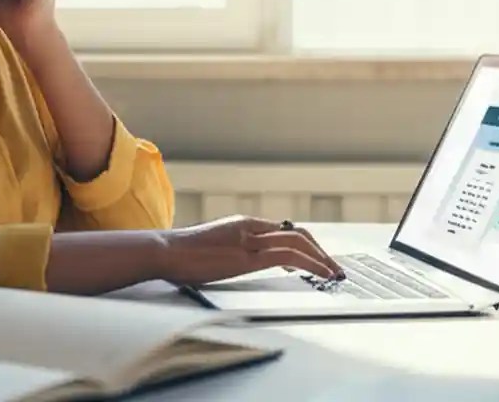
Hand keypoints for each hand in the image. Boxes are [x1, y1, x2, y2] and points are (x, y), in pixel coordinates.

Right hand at [159, 216, 344, 286]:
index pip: (285, 231)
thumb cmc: (181, 255)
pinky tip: (321, 274)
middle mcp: (252, 227)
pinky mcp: (248, 255)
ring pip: (299, 241)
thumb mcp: (213, 250)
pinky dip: (312, 264)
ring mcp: (251, 239)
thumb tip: (240, 262)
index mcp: (244, 224)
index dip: (307, 244)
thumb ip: (231, 251)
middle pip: (298, 233)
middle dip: (320, 250)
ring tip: (334, 273)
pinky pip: (289, 256)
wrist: (164, 251)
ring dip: (322, 258)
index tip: (318, 259)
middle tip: (333, 267)